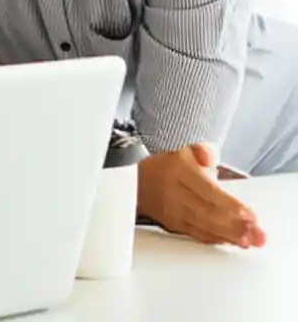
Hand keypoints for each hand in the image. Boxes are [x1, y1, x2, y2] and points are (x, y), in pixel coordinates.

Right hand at [137, 144, 266, 247]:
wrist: (135, 181)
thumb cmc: (167, 167)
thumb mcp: (184, 150)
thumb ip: (202, 150)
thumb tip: (208, 158)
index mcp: (179, 171)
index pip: (207, 190)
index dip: (229, 204)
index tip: (250, 215)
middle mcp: (173, 193)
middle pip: (207, 212)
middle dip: (234, 225)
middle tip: (256, 234)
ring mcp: (171, 211)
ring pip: (202, 226)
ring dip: (227, 236)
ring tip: (248, 241)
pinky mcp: (171, 224)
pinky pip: (194, 233)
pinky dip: (214, 239)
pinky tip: (229, 241)